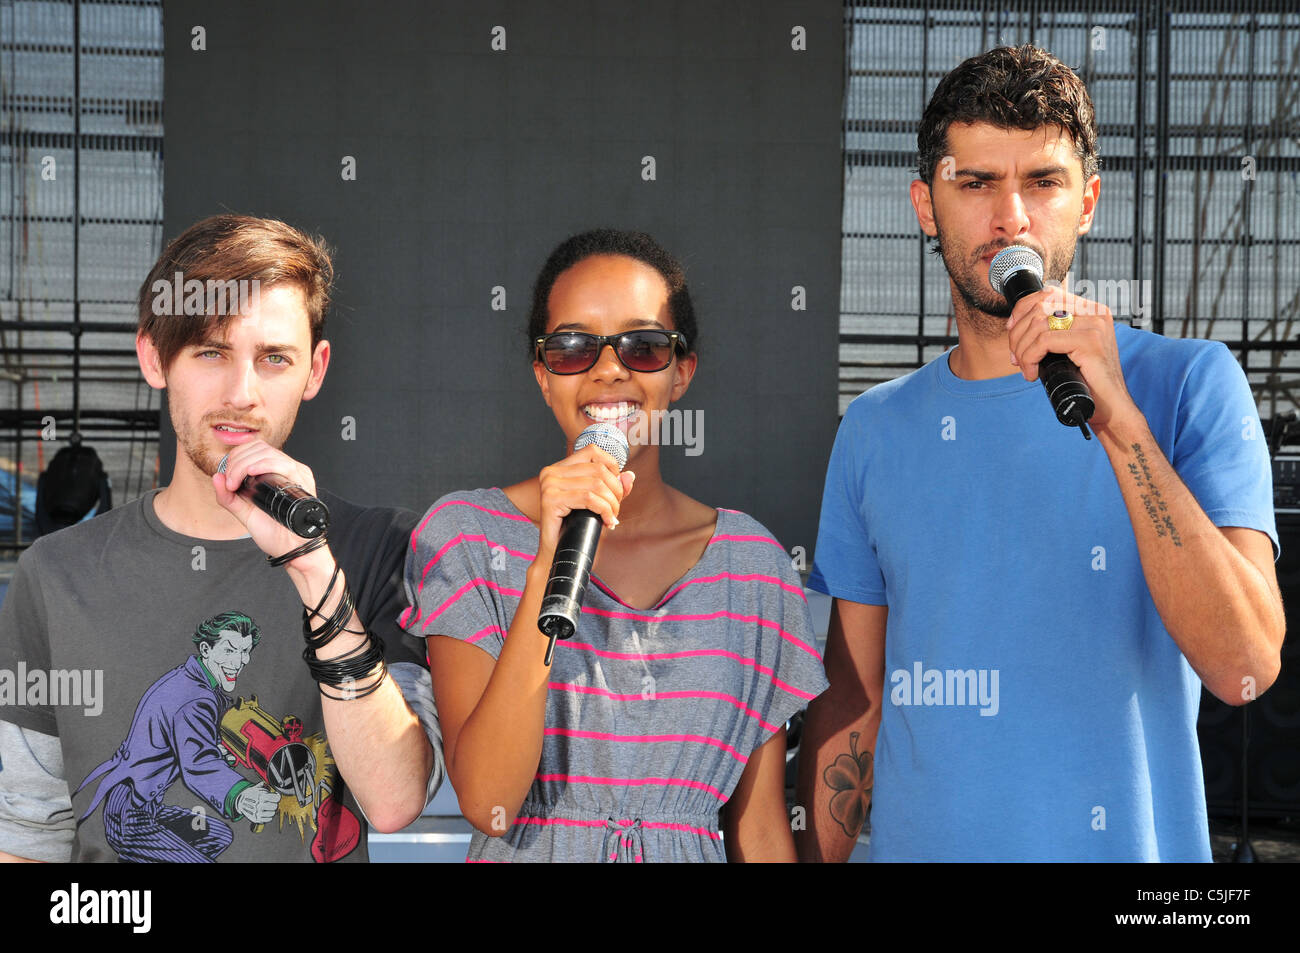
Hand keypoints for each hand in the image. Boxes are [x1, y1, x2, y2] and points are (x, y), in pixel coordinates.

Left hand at [210, 439, 322, 555]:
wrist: (291, 548)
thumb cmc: (273, 532)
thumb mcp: (243, 513)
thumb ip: (228, 498)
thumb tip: (216, 476)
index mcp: (272, 473)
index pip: (253, 449)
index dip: (235, 458)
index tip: (226, 479)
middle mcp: (285, 470)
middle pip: (259, 448)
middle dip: (237, 462)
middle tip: (230, 483)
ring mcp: (295, 474)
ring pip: (268, 453)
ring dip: (246, 464)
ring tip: (236, 482)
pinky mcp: (302, 481)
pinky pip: (284, 464)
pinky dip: (265, 464)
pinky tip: (252, 471)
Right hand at [235, 782, 280, 823]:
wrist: (239, 802)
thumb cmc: (249, 795)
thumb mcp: (256, 788)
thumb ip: (264, 785)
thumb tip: (270, 783)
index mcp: (260, 796)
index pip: (276, 798)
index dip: (277, 797)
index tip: (277, 797)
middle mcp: (259, 805)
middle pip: (275, 806)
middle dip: (275, 804)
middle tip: (272, 803)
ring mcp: (257, 813)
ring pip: (272, 813)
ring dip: (272, 810)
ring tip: (269, 808)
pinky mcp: (256, 819)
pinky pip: (268, 819)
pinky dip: (269, 816)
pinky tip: (266, 812)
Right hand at [535, 445, 634, 556]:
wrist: (557, 554)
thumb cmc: (576, 529)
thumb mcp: (598, 503)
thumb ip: (613, 487)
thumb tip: (629, 475)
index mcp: (559, 468)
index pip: (593, 451)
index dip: (612, 467)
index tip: (616, 490)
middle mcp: (551, 472)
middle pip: (599, 469)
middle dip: (616, 491)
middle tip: (616, 511)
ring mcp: (549, 484)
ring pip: (596, 484)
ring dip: (612, 503)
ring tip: (612, 518)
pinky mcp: (550, 499)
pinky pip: (589, 498)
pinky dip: (604, 510)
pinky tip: (608, 522)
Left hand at [1005, 287, 1141, 433]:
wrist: (1110, 407)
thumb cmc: (1087, 382)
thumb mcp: (1066, 350)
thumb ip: (1052, 333)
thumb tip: (1016, 326)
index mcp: (1091, 310)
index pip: (1048, 293)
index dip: (1022, 310)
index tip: (1011, 332)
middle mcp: (1095, 312)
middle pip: (1040, 306)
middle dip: (1018, 333)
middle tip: (1015, 357)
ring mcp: (1094, 325)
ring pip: (1038, 324)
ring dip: (1022, 348)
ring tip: (1024, 367)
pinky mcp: (1090, 342)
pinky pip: (1044, 341)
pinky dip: (1030, 358)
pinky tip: (1032, 373)